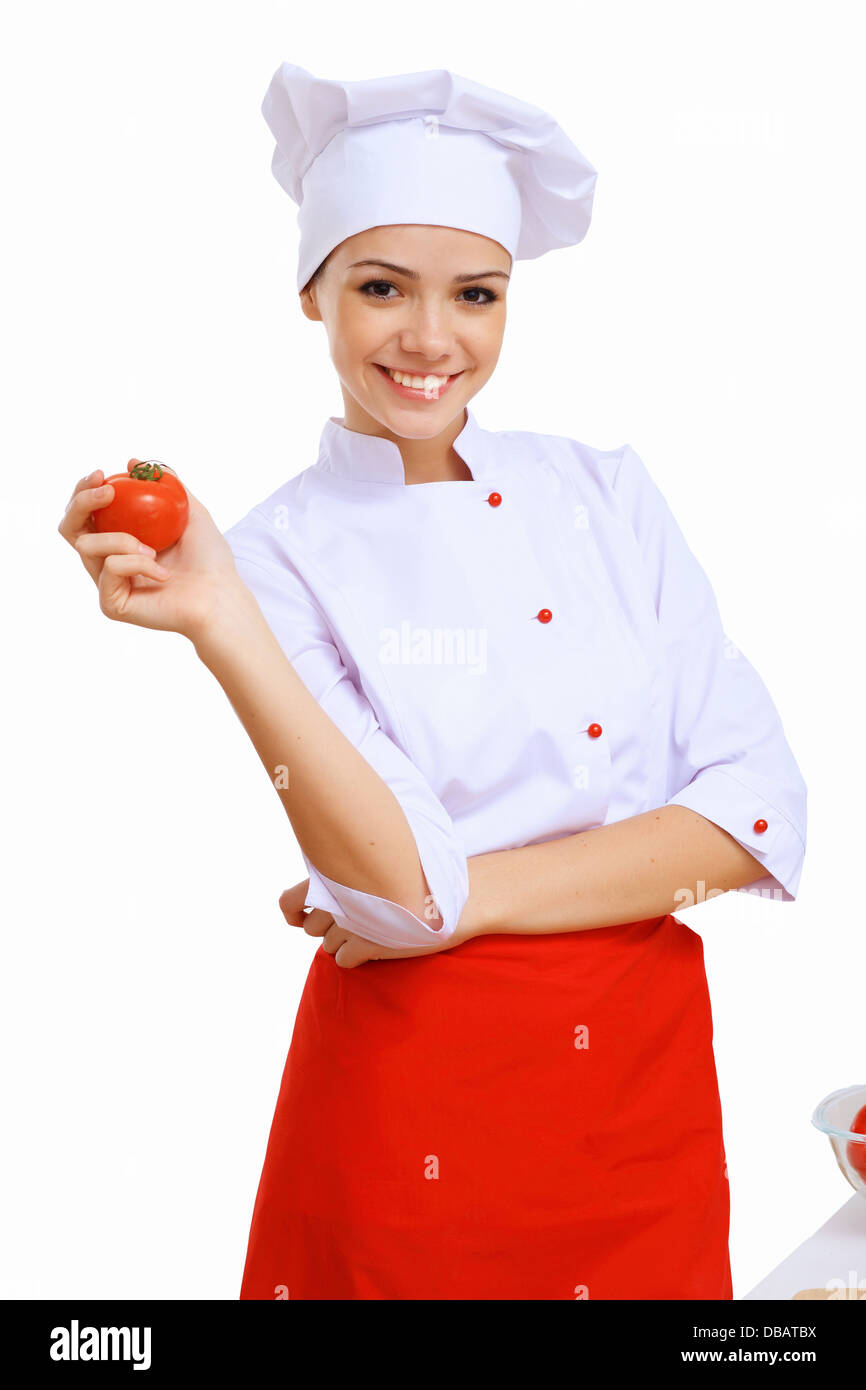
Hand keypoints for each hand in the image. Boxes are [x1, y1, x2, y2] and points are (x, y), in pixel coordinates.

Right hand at [57, 462, 243, 640]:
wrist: (220, 596)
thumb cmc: (210, 559)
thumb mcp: (190, 511)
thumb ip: (166, 484)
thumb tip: (132, 461)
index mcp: (121, 540)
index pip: (87, 513)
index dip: (84, 491)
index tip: (101, 474)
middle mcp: (109, 562)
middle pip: (70, 528)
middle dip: (81, 503)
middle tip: (107, 493)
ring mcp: (108, 584)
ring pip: (87, 546)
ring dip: (121, 539)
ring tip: (154, 550)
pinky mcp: (111, 604)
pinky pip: (109, 569)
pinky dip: (136, 564)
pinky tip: (163, 575)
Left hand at [278, 880, 480, 968]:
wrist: (459, 896)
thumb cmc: (424, 878)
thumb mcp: (384, 866)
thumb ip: (351, 875)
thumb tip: (325, 894)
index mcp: (338, 874)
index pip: (289, 900)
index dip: (293, 912)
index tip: (303, 916)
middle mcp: (340, 898)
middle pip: (313, 926)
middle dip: (331, 926)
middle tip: (361, 919)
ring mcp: (352, 922)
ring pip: (328, 945)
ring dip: (346, 941)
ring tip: (375, 930)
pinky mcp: (366, 945)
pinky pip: (344, 960)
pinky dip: (357, 957)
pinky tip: (377, 948)